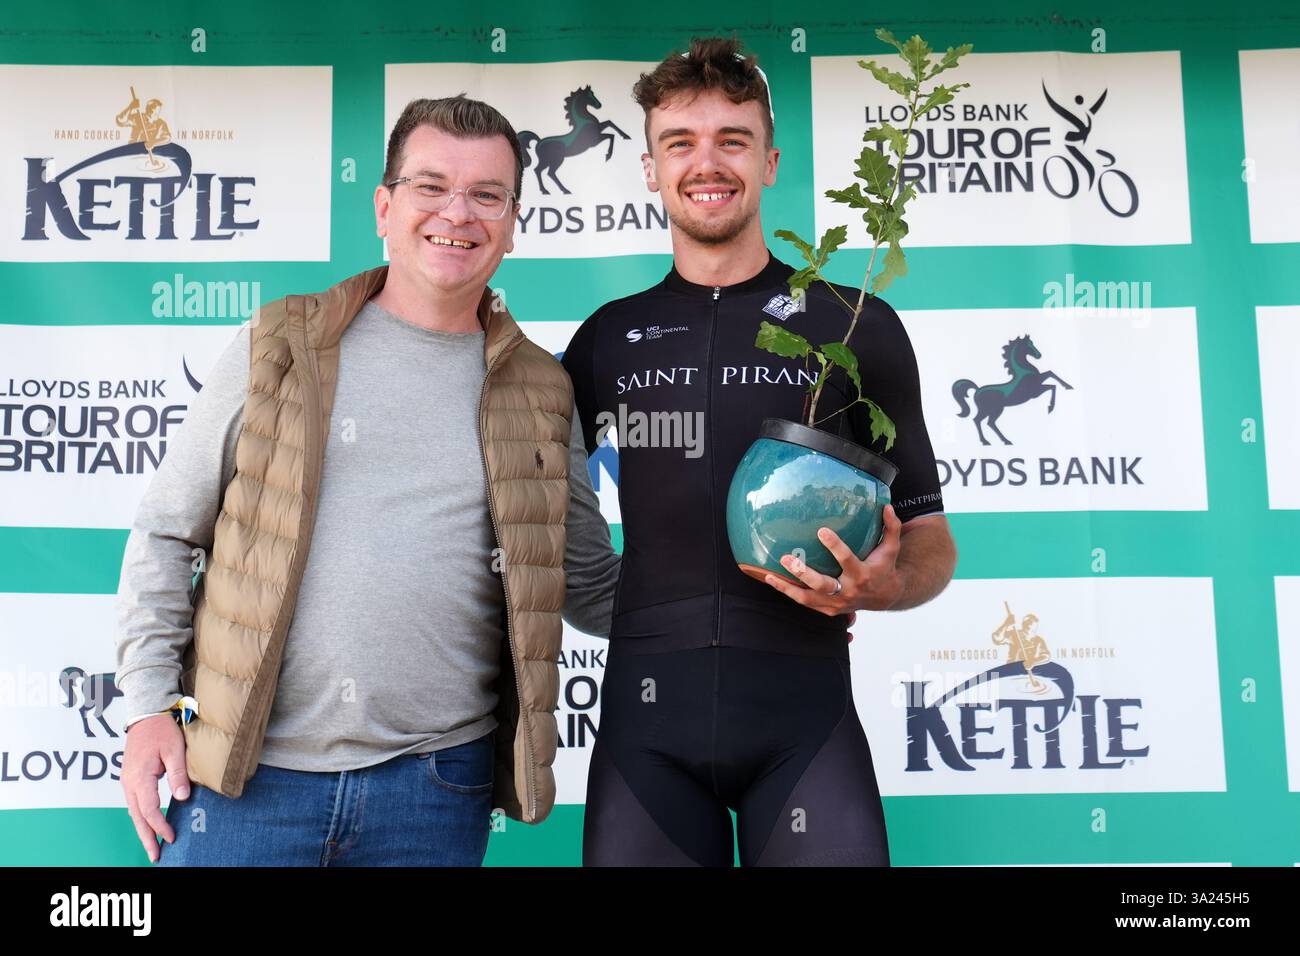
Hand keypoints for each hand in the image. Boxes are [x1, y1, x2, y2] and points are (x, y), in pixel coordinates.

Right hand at [121, 714, 189, 862]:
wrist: (146, 715)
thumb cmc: (161, 730)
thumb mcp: (175, 749)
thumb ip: (178, 774)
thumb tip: (182, 797)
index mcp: (139, 777)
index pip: (150, 809)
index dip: (160, 826)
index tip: (172, 837)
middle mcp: (129, 782)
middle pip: (137, 817)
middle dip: (146, 837)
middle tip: (155, 855)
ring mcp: (128, 781)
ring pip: (134, 812)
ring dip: (143, 829)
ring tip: (152, 845)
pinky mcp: (131, 779)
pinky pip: (135, 803)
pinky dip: (141, 817)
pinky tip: (148, 824)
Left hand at [763, 504, 904, 615]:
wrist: (886, 596)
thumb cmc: (884, 567)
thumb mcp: (891, 547)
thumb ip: (891, 527)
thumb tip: (887, 506)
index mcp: (862, 574)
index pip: (847, 560)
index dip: (835, 546)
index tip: (822, 531)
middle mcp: (848, 591)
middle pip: (823, 585)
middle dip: (804, 573)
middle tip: (787, 558)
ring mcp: (837, 603)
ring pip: (808, 599)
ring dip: (788, 588)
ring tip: (770, 575)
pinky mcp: (829, 609)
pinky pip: (805, 602)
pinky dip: (789, 593)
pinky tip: (772, 581)